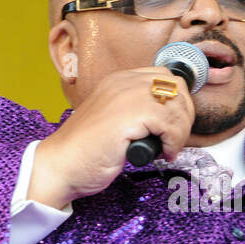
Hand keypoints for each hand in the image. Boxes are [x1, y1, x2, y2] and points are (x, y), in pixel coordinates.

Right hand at [27, 67, 195, 207]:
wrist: (60, 166)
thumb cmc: (85, 151)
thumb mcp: (116, 121)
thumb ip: (139, 113)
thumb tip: (171, 120)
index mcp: (120, 80)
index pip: (165, 77)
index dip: (177, 102)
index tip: (173, 127)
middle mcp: (124, 82)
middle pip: (176, 87)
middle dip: (184, 115)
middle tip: (174, 139)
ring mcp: (125, 96)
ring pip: (176, 104)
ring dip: (179, 131)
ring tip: (166, 149)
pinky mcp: (128, 116)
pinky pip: (170, 123)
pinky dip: (173, 141)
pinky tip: (162, 154)